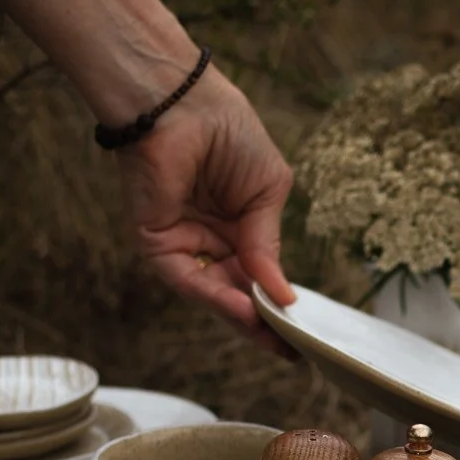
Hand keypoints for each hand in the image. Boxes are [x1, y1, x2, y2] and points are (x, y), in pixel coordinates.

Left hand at [116, 65, 297, 350]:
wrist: (183, 104)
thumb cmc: (228, 133)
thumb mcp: (267, 192)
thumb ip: (268, 245)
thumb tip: (283, 294)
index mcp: (238, 225)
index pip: (259, 275)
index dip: (280, 304)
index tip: (303, 334)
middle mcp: (209, 240)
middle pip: (237, 293)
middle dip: (264, 324)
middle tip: (292, 354)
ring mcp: (182, 244)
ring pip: (215, 293)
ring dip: (244, 318)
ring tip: (275, 339)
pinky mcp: (155, 243)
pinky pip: (188, 279)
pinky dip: (217, 298)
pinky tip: (247, 310)